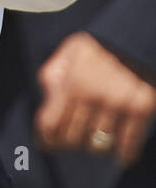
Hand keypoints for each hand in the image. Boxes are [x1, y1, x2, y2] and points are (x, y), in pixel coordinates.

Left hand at [34, 31, 155, 167]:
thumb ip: (53, 76)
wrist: (137, 36)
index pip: (49, 125)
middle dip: (73, 138)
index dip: (48, 138)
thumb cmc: (101, 45)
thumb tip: (47, 103)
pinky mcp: (141, 108)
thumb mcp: (69, 51)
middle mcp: (91, 95)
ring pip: (98, 145)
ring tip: (99, 134)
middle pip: (72, 138)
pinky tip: (122, 152)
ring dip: (96, 143)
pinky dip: (124, 152)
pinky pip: (128, 145)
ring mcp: (117, 104)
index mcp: (70, 81)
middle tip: (79, 132)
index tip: (51, 142)